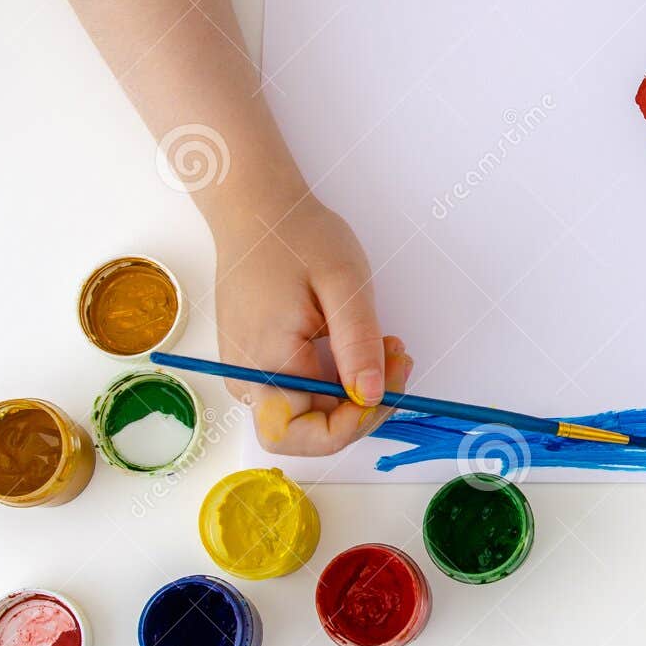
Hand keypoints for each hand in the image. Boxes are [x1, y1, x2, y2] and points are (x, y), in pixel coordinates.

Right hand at [211, 196, 413, 454]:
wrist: (254, 208)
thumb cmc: (296, 236)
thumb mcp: (343, 283)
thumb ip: (357, 344)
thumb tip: (371, 397)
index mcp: (266, 365)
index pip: (312, 437)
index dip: (359, 423)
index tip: (394, 381)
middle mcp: (249, 380)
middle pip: (311, 432)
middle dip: (362, 410)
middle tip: (397, 363)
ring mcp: (248, 373)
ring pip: (309, 414)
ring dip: (353, 393)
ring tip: (382, 343)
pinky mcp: (256, 362)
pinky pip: (300, 391)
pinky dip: (336, 378)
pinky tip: (355, 341)